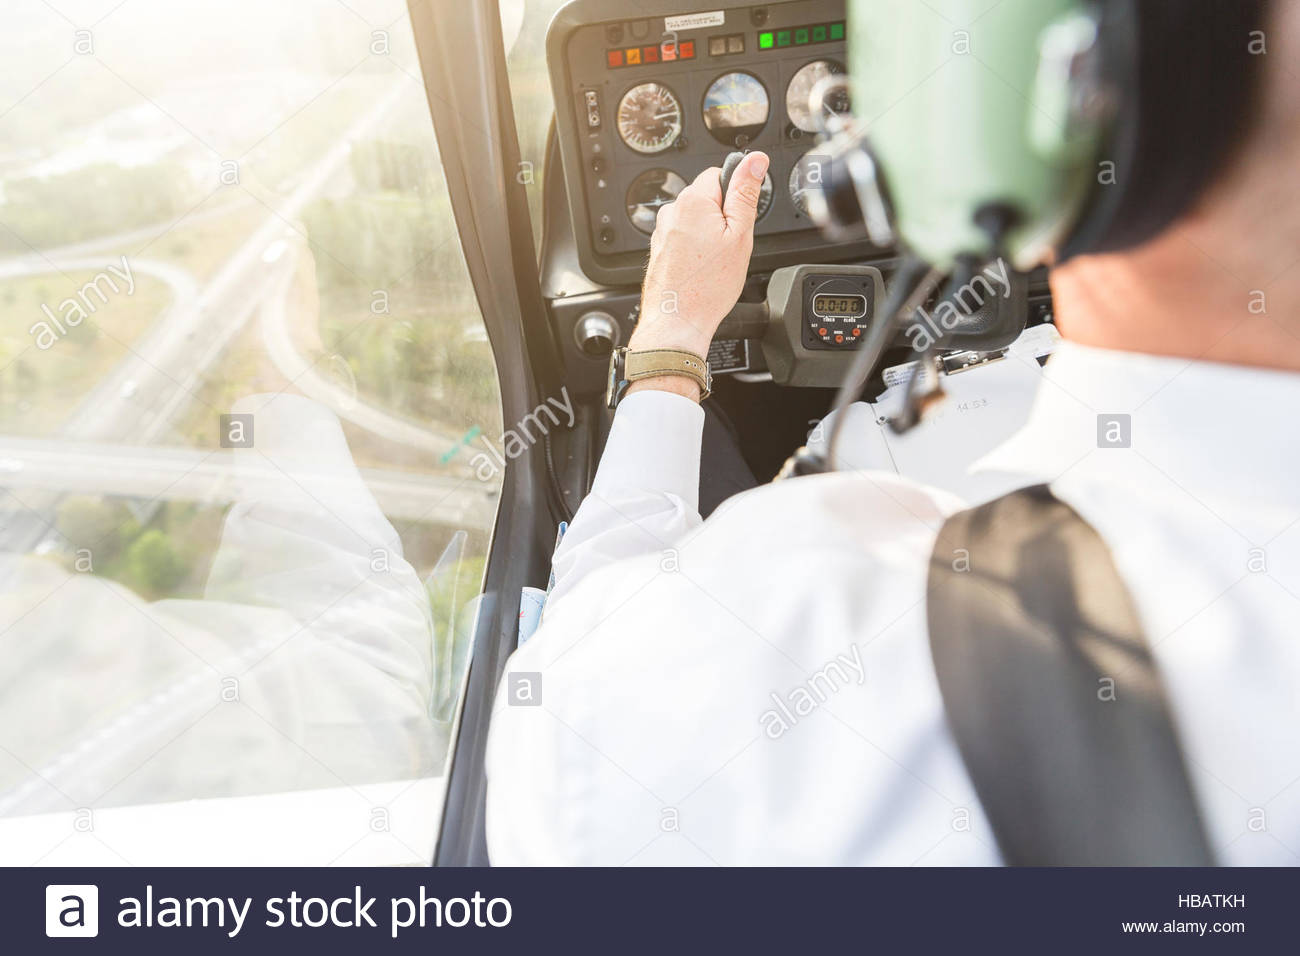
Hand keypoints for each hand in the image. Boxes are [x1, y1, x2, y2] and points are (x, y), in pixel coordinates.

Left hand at [629, 152, 769, 366]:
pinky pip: (684, 238)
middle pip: (707, 198)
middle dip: (722, 216)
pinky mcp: (659, 248)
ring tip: (715, 262)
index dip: (736, 194)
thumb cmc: (707, 286)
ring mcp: (662, 231)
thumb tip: (755, 161)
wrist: (678, 321)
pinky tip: (702, 269)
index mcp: (693, 201)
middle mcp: (672, 211)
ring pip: (695, 220)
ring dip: (708, 234)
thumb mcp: (739, 235)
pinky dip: (695, 249)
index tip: (740, 217)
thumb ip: (746, 193)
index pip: (720, 173)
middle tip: (730, 245)